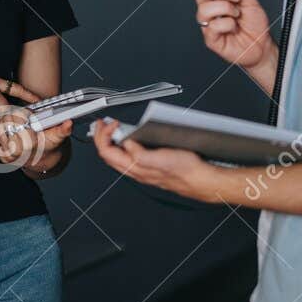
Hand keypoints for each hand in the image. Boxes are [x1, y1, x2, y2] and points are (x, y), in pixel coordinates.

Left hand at [0, 117, 72, 172]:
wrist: (42, 158)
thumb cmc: (49, 144)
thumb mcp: (57, 137)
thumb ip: (63, 130)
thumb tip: (69, 124)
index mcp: (29, 146)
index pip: (17, 123)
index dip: (22, 115)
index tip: (27, 114)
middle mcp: (16, 153)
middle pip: (5, 124)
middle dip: (12, 117)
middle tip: (19, 116)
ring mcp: (7, 155)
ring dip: (3, 122)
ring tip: (12, 121)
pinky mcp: (0, 156)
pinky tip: (5, 128)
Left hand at [91, 117, 217, 200]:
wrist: (199, 178)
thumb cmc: (184, 171)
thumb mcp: (159, 159)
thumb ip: (139, 154)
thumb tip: (126, 143)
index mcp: (135, 168)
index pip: (107, 153)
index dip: (104, 136)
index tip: (110, 123)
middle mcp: (136, 170)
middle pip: (109, 155)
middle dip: (102, 138)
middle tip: (103, 124)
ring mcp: (142, 168)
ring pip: (118, 156)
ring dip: (112, 141)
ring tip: (112, 129)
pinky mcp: (150, 165)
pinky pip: (130, 156)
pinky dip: (124, 144)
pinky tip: (130, 137)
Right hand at [195, 0, 274, 75]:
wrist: (262, 46)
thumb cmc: (256, 26)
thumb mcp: (249, 0)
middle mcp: (211, 8)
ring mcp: (209, 23)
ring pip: (205, 8)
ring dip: (227, 9)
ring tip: (236, 15)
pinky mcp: (210, 38)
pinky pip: (214, 25)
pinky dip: (229, 24)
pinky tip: (234, 28)